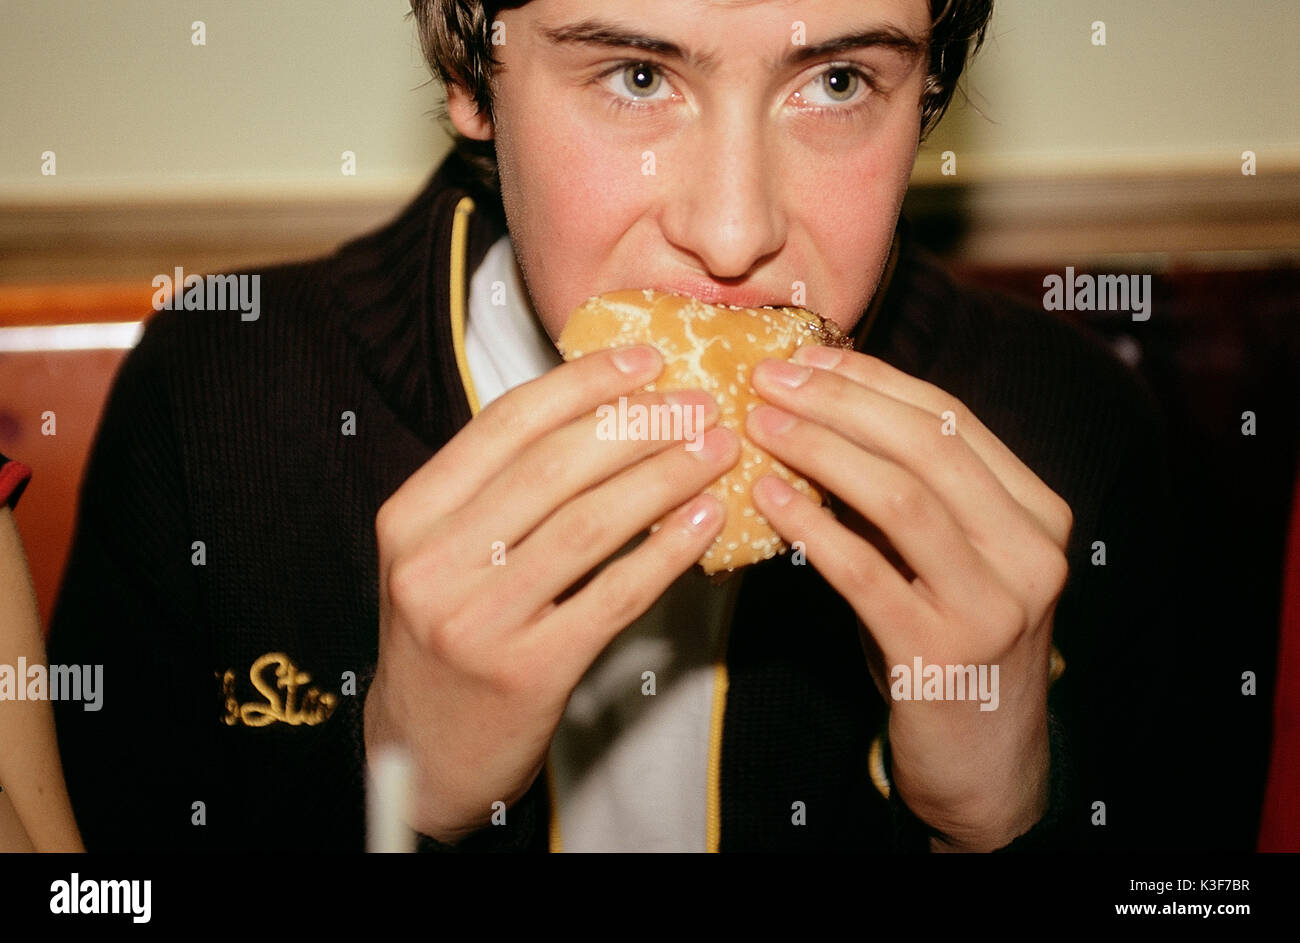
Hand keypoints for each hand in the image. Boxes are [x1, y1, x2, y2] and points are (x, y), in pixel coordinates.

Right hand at [365, 344, 738, 843]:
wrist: (423, 752)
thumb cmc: (446, 637)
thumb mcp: (441, 554)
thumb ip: (496, 491)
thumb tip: (602, 414)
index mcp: (411, 516)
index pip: (507, 423)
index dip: (585, 383)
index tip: (646, 361)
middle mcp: (435, 562)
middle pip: (555, 465)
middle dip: (641, 424)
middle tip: (700, 406)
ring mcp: (478, 619)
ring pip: (590, 524)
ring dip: (665, 478)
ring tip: (716, 452)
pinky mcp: (528, 671)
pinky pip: (613, 595)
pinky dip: (666, 553)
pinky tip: (705, 523)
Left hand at [744, 345, 1072, 850]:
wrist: (984, 764)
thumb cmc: (948, 645)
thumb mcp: (943, 560)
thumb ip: (905, 494)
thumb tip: (817, 412)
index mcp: (1036, 512)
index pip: (951, 419)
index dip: (872, 380)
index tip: (805, 358)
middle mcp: (1030, 551)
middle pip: (928, 445)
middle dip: (839, 401)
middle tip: (768, 380)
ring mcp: (996, 604)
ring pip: (902, 497)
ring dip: (820, 450)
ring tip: (759, 426)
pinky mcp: (944, 654)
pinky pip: (865, 572)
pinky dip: (812, 527)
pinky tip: (768, 499)